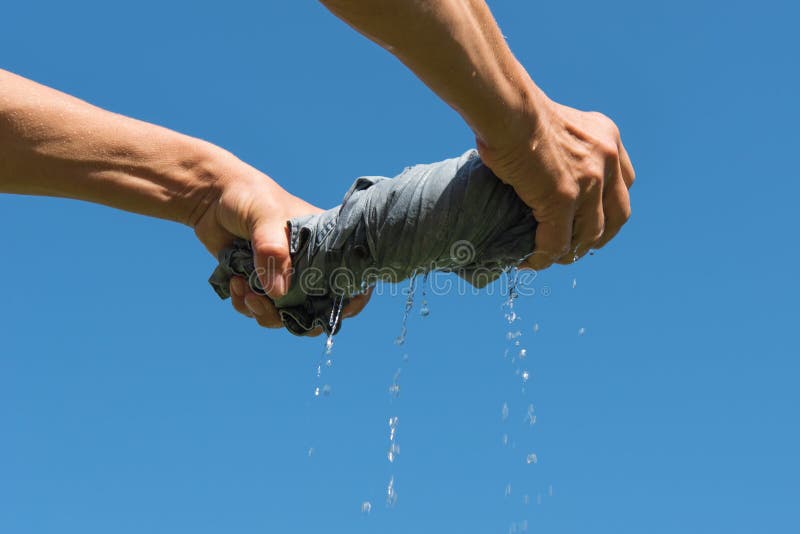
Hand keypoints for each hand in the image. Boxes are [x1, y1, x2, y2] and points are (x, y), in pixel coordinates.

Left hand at [192, 152, 370, 334]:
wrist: (211, 197)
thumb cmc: (248, 196)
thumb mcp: (264, 216)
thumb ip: (273, 250)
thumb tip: (278, 293)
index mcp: (324, 244)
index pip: (350, 277)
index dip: (349, 301)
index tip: (328, 314)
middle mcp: (309, 264)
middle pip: (318, 307)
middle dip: (294, 316)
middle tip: (268, 305)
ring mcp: (285, 276)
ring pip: (286, 315)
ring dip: (264, 312)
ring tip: (245, 290)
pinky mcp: (260, 284)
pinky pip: (259, 310)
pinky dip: (245, 305)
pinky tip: (234, 282)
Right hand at [477, 93, 634, 269]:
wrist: (506, 107)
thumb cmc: (514, 110)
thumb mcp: (555, 124)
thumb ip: (563, 148)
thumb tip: (541, 170)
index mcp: (607, 137)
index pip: (625, 183)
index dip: (608, 208)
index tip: (589, 218)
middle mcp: (607, 159)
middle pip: (618, 214)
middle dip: (599, 237)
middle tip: (576, 247)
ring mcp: (588, 181)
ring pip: (589, 234)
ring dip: (571, 251)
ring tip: (549, 257)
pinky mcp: (562, 198)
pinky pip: (557, 241)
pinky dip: (545, 256)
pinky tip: (530, 261)